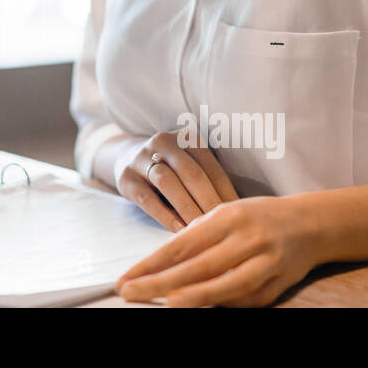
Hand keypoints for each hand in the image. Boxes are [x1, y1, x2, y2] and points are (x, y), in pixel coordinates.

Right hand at [112, 131, 240, 232]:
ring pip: (168, 183)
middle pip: (191, 173)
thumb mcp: (190, 164)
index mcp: (187, 137)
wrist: (127, 158)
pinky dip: (165, 215)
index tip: (239, 215)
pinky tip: (179, 231)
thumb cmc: (172, 169)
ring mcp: (141, 158)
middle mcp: (163, 141)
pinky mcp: (126, 178)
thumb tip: (241, 210)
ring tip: (202, 229)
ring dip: (188, 208)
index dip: (226, 191)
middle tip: (224, 226)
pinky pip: (147, 198)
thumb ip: (210, 181)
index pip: (211, 167)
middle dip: (209, 201)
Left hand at [115, 194, 321, 306]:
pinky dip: (222, 304)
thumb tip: (160, 263)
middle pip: (197, 266)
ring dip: (193, 297)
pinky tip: (199, 306)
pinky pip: (245, 299)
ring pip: (224, 285)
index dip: (150, 263)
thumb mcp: (225, 214)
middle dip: (160, 282)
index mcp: (226, 217)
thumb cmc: (256, 218)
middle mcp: (245, 238)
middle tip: (131, 293)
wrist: (309, 224)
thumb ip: (196, 236)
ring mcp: (264, 262)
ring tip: (166, 304)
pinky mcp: (277, 284)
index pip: (180, 244)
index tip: (126, 277)